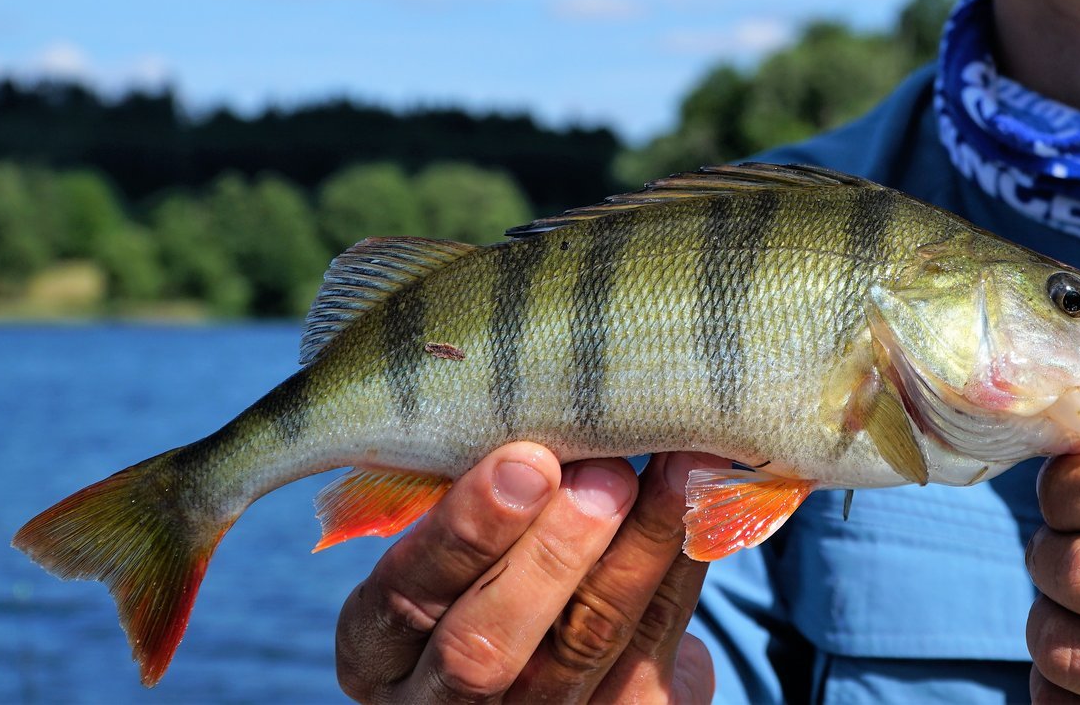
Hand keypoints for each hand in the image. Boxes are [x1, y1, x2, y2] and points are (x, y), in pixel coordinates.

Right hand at [336, 443, 722, 703]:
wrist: (564, 668)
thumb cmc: (485, 568)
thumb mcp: (451, 546)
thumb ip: (475, 501)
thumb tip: (540, 412)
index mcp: (380, 651)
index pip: (400, 601)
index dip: (461, 534)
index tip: (524, 460)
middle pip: (483, 650)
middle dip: (547, 555)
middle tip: (603, 474)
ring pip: (583, 644)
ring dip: (636, 548)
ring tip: (672, 466)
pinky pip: (654, 645)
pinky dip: (680, 561)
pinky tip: (699, 497)